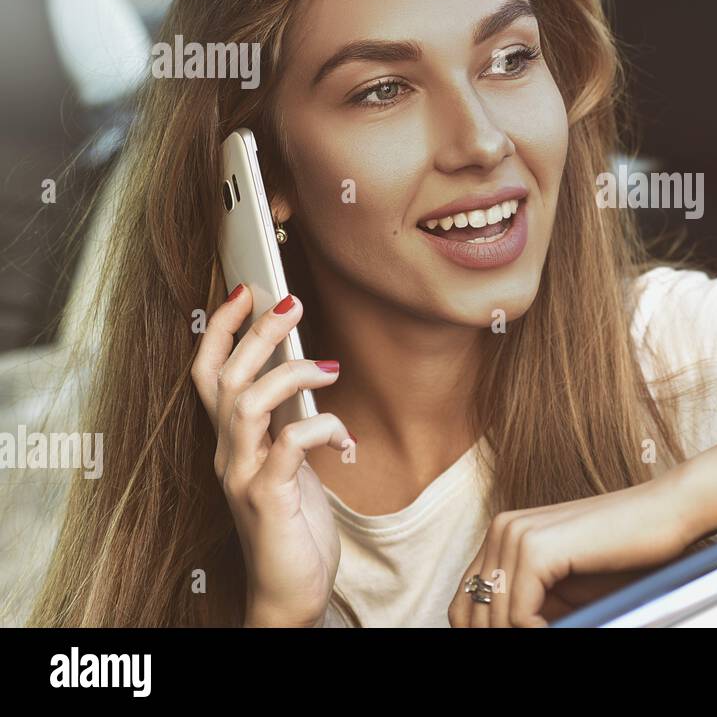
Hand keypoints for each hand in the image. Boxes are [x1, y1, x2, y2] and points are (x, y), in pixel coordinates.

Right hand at [191, 285, 351, 626]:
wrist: (293, 591)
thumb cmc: (295, 523)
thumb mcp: (292, 461)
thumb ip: (289, 420)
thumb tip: (308, 370)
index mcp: (230, 441)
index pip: (209, 373)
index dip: (222, 329)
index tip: (247, 288)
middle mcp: (226, 454)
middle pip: (226, 378)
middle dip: (256, 333)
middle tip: (291, 302)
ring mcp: (242, 477)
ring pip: (246, 404)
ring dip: (288, 375)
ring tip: (329, 368)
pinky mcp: (268, 500)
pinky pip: (287, 446)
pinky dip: (319, 429)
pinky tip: (345, 439)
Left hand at [448, 472, 692, 626]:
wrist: (669, 514)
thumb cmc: (627, 555)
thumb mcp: (564, 592)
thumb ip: (528, 609)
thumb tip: (503, 633)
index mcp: (503, 536)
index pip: (464, 605)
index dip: (487, 633)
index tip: (530, 637)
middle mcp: (501, 529)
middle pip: (470, 615)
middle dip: (502, 636)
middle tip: (547, 636)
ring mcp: (516, 534)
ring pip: (493, 620)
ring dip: (526, 636)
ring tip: (564, 631)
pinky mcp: (537, 547)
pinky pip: (518, 616)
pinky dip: (538, 632)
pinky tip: (571, 627)